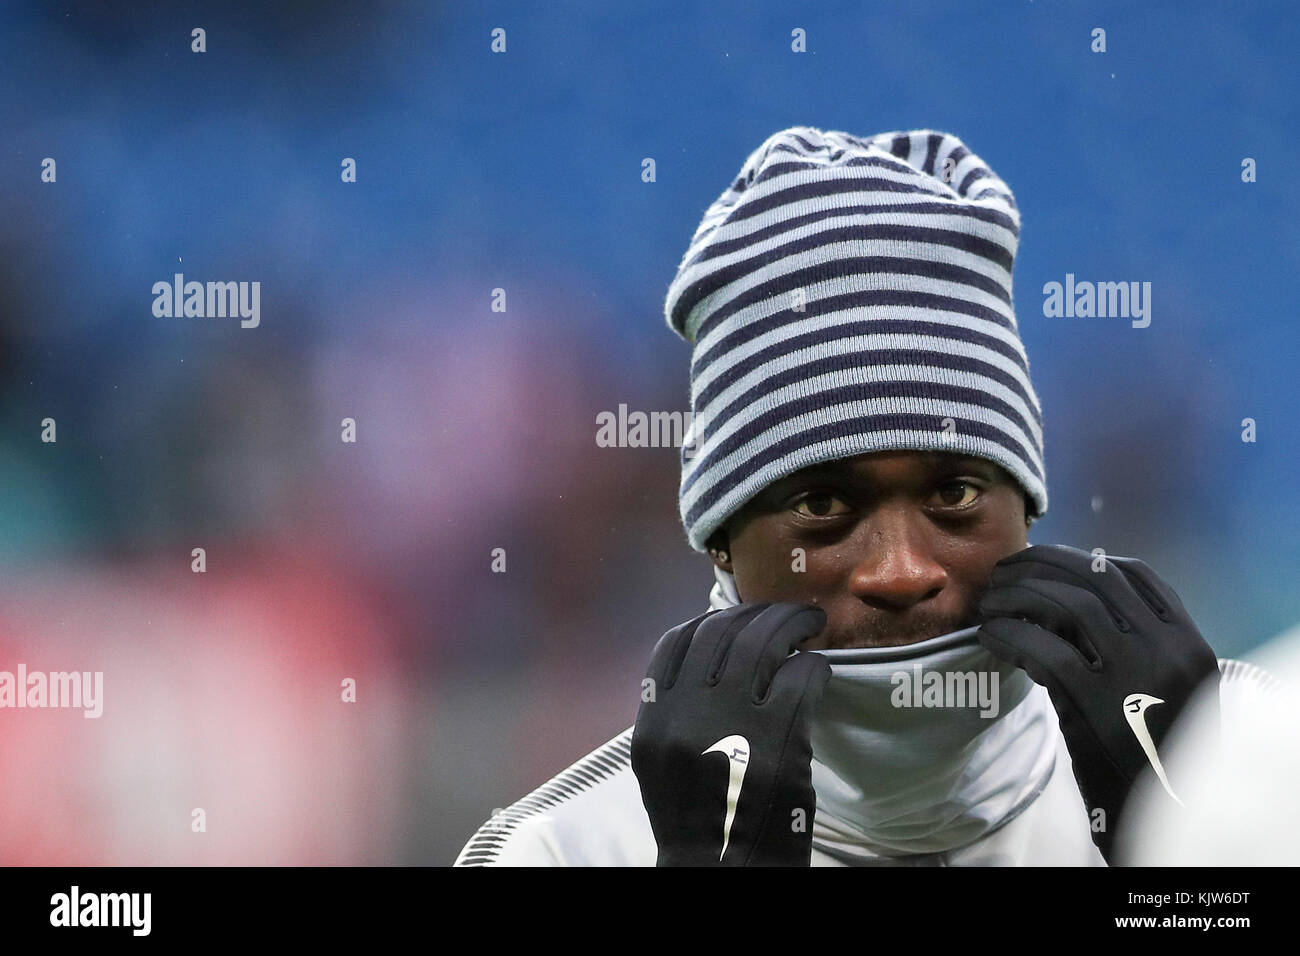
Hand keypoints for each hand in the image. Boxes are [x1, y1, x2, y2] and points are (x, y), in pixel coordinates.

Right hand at [630, 602, 830, 865]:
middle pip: (721, 632)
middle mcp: (684, 714)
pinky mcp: (778, 739)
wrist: (723, 874)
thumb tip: (711, 664)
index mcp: (653, 721)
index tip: (737, 618)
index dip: (711, 620)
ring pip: (762, 642)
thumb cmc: (700, 825)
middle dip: (758, 612)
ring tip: (811, 622)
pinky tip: (820, 671)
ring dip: (791, 622)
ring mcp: (730, 723)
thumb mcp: (664, 766)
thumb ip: (677, 713)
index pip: (675, 642)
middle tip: (787, 613)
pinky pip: (800, 676)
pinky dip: (814, 665)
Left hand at [974, 545, 1219, 862]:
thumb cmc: (1156, 754)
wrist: (1174, 817)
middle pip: (1095, 576)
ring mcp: (1136, 675)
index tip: (1041, 561)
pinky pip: (1043, 651)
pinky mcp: (1099, 706)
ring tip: (988, 603)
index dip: (1079, 558)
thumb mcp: (1163, 690)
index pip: (1133, 573)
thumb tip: (1054, 602)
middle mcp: (1168, 649)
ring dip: (1018, 594)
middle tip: (1001, 573)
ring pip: (1066, 604)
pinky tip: (988, 636)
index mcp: (1187, 641)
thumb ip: (1128, 645)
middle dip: (1040, 565)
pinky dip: (1009, 634)